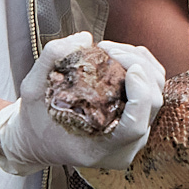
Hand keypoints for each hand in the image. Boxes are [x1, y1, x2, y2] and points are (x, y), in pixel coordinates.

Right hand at [0, 32, 163, 175]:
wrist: (35, 139)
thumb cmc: (34, 118)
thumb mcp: (31, 89)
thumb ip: (52, 59)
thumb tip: (85, 37)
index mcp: (97, 150)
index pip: (135, 127)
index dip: (140, 96)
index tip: (131, 68)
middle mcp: (123, 149)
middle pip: (152, 105)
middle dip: (138, 67)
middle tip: (109, 48)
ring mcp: (134, 138)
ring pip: (157, 95)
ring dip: (141, 64)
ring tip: (112, 49)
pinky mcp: (138, 123)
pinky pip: (152, 92)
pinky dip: (143, 68)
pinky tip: (121, 56)